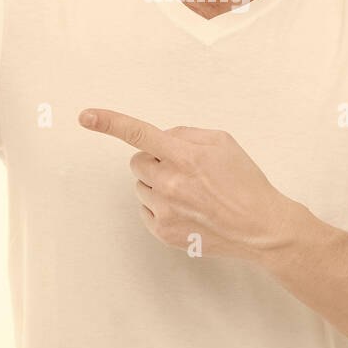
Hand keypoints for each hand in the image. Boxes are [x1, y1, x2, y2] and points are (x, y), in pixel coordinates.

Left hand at [78, 107, 301, 261]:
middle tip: (181, 169)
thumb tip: (161, 137)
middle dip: (153, 160)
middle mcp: (170, 183)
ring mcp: (165, 210)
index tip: (86, 115)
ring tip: (190, 193)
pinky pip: (145, 209)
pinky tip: (186, 209)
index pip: (139, 133)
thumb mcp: (223, 142)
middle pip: (137, 161)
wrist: (261, 227)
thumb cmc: (245, 182)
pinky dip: (160, 206)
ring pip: (141, 186)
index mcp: (185, 156)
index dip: (110, 122)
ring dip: (157, 184)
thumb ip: (186, 134)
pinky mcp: (163, 232)